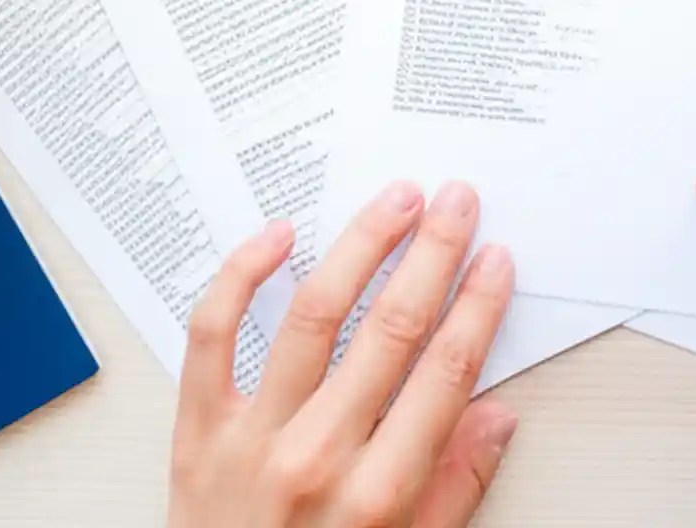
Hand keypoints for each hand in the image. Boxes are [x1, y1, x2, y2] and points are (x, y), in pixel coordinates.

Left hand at [168, 182, 517, 527]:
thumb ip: (455, 489)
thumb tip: (498, 415)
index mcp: (380, 493)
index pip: (446, 373)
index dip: (478, 306)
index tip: (495, 259)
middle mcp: (319, 455)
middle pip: (391, 330)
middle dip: (433, 255)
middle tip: (456, 202)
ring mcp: (252, 436)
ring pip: (313, 316)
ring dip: (360, 247)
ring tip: (393, 202)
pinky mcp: (197, 427)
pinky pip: (211, 334)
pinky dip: (240, 276)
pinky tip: (278, 236)